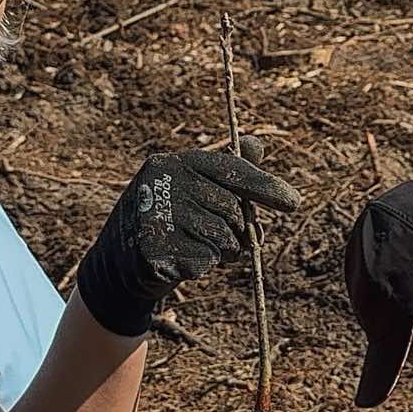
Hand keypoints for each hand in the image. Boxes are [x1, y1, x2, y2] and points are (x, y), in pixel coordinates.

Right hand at [76, 138, 300, 336]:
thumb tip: (258, 145)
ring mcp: (156, 216)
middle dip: (237, 230)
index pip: (232, 171)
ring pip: (224, 239)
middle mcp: (163, 183)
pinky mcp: (154, 250)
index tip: (294, 203)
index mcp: (173, 162)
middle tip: (219, 238)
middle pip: (233, 210)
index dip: (266, 187)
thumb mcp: (192, 189)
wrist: (118, 262)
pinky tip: (180, 261)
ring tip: (194, 247)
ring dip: (221, 251)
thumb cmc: (167, 220)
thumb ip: (225, 171)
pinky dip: (203, 266)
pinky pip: (206, 261)